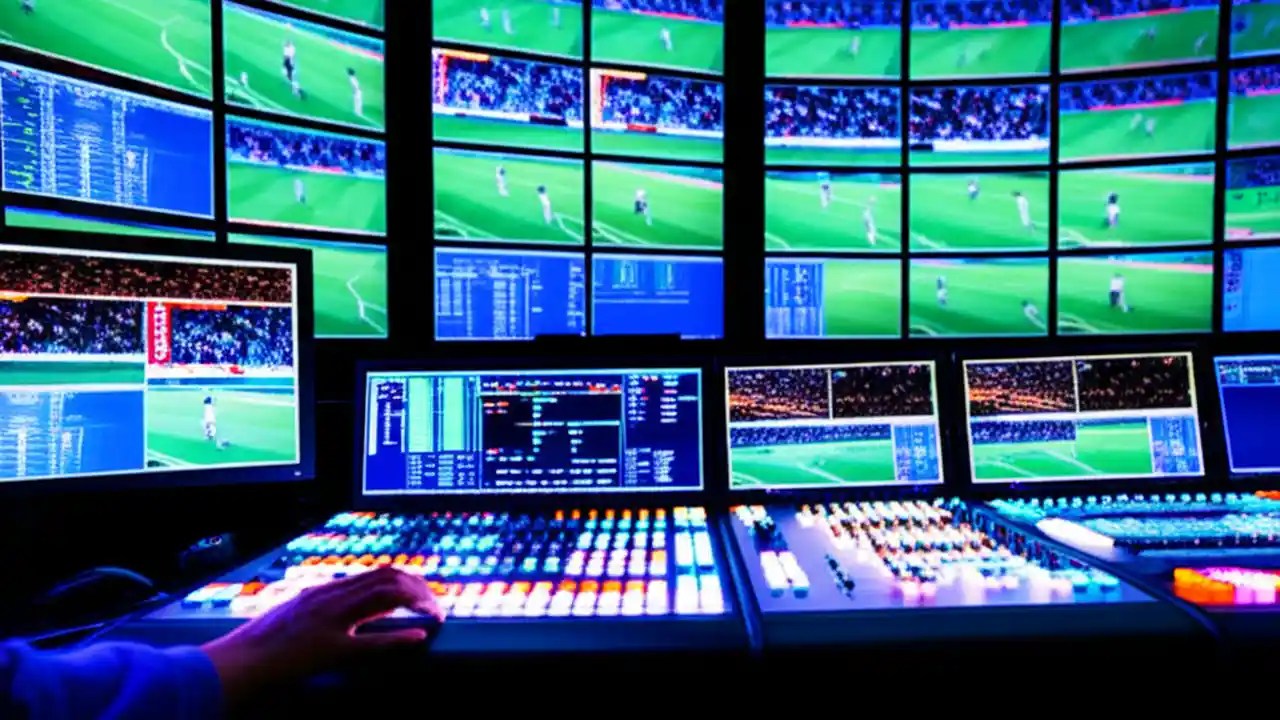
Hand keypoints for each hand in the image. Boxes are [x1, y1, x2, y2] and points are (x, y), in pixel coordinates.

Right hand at [202, 567, 443, 705]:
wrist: (235, 663)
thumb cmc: (261, 646)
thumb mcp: (297, 616)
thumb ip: (324, 608)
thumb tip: (353, 610)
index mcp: (324, 591)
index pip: (376, 573)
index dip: (406, 579)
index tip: (423, 590)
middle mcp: (329, 598)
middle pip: (388, 578)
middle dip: (419, 588)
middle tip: (436, 604)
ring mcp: (329, 620)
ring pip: (385, 596)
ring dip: (416, 602)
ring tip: (434, 613)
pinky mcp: (328, 648)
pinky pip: (372, 639)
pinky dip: (400, 637)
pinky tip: (418, 637)